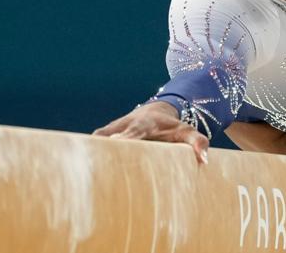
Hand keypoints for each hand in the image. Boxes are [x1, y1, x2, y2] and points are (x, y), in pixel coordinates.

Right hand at [93, 101, 209, 163]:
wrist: (154, 113)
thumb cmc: (172, 127)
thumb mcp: (187, 131)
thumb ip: (198, 142)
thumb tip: (204, 160)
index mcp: (143, 124)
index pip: (133, 131)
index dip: (125, 138)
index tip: (119, 145)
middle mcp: (123, 125)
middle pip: (109, 137)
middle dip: (102, 149)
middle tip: (93, 166)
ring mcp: (111, 130)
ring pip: (97, 141)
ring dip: (91, 154)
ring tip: (82, 173)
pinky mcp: (103, 136)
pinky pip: (93, 145)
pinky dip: (88, 155)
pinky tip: (80, 173)